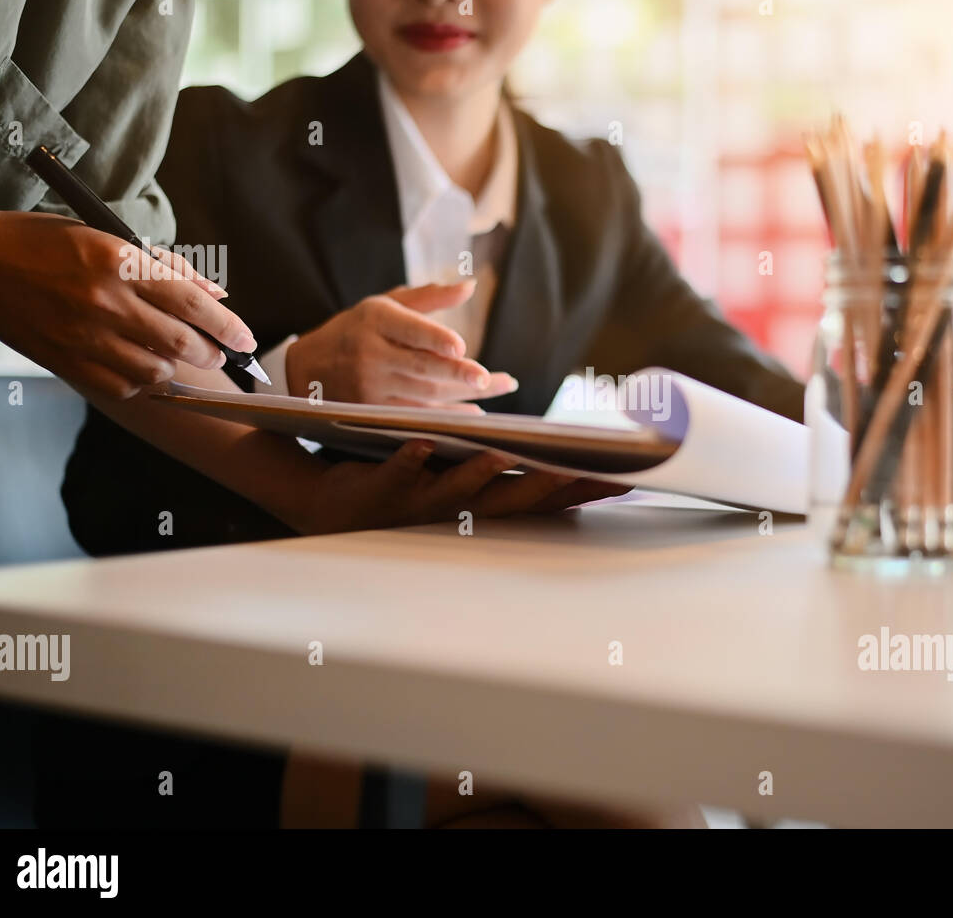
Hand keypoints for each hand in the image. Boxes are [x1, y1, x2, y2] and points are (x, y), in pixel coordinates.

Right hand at [0, 204, 255, 400]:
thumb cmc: (44, 242)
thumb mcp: (107, 237)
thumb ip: (166, 267)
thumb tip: (216, 294)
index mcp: (118, 261)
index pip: (191, 302)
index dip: (228, 326)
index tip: (246, 340)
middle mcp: (103, 300)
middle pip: (181, 342)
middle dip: (211, 353)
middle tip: (218, 354)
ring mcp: (82, 335)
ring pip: (155, 371)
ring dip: (177, 369)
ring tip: (176, 358)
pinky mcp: (64, 360)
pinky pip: (121, 386)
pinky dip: (140, 382)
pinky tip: (140, 367)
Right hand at [284, 280, 516, 409]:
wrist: (307, 367)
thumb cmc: (358, 329)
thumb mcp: (384, 305)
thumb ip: (429, 297)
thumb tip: (470, 286)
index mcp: (376, 320)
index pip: (409, 330)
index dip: (434, 339)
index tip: (460, 346)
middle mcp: (372, 354)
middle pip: (422, 367)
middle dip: (457, 374)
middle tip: (488, 379)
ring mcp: (371, 386)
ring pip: (425, 394)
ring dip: (465, 395)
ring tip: (498, 387)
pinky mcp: (373, 412)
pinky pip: (417, 416)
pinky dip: (448, 415)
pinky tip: (474, 413)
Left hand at [292, 440, 630, 535]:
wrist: (329, 502)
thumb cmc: (406, 484)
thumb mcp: (460, 480)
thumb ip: (501, 469)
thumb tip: (549, 452)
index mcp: (481, 504)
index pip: (541, 500)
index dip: (581, 491)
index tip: (623, 479)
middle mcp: (457, 511)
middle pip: (509, 501)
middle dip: (547, 486)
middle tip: (581, 470)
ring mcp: (419, 503)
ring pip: (457, 491)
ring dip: (479, 475)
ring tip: (503, 452)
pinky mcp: (381, 489)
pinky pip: (397, 473)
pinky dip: (410, 460)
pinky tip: (424, 441)